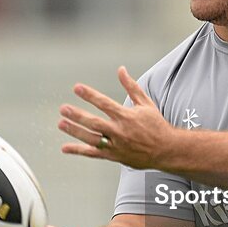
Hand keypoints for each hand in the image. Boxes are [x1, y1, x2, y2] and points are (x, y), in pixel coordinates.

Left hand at [58, 66, 175, 169]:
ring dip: (75, 131)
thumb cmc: (156, 125)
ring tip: (61, 124)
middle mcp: (120, 131)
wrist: (166, 150)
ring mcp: (116, 145)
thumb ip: (131, 86)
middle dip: (78, 115)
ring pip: (91, 139)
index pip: (104, 103)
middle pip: (94, 123)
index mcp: (126, 116)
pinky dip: (79, 151)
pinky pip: (93, 154)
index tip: (77, 88)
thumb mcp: (146, 103)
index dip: (90, 95)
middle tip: (63, 109)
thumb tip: (121, 69)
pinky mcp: (114, 156)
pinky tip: (65, 148)